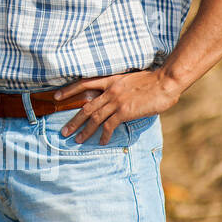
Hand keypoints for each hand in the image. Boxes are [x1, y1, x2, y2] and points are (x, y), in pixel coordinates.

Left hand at [52, 68, 181, 143]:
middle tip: (64, 131)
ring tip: (78, 140)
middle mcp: (110, 90)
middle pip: (86, 107)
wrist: (166, 81)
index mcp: (110, 80)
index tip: (56, 96)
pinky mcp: (125, 111)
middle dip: (73, 120)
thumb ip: (119, 88)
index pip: (84, 84)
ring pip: (94, 118)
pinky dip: (104, 135)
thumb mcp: (130, 80)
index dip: (69, 90)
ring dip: (85, 131)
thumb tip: (114, 98)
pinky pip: (110, 125)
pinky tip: (102, 142)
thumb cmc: (153, 81)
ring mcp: (116, 101)